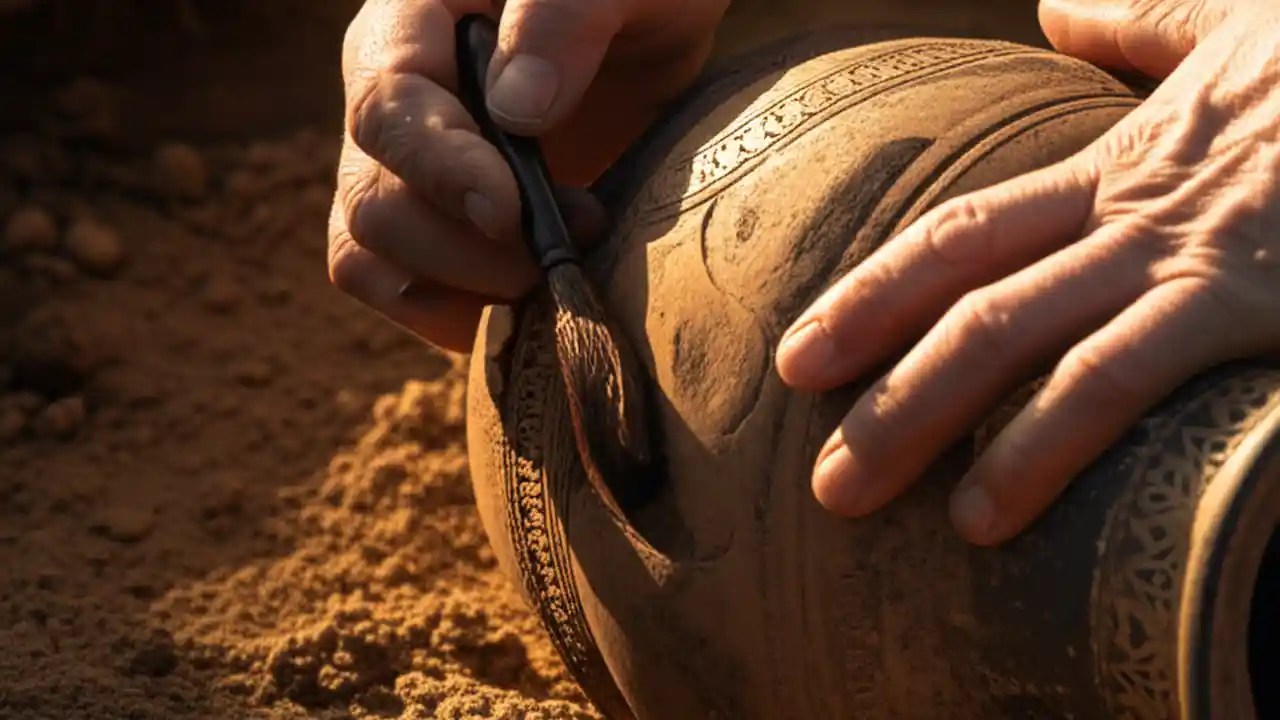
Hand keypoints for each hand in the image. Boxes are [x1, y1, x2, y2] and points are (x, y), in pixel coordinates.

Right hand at [328, 0, 728, 350]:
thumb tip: (517, 110)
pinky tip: (539, 302)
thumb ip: (563, 16)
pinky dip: (466, 317)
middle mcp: (391, 108)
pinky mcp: (439, 231)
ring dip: (464, 292)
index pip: (385, 110)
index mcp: (411, 26)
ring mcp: (408, 176)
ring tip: (556, 274)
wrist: (650, 32)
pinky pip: (410, 295)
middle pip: (371, 205)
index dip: (439, 171)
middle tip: (569, 246)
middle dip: (466, 251)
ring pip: (373, 262)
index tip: (508, 213)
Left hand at [775, 0, 1279, 544]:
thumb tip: (1063, 4)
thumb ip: (1139, 25)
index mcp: (1114, 171)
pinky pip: (1126, 381)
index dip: (868, 297)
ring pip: (1024, 341)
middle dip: (884, 390)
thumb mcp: (1230, 29)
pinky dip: (1052, 447)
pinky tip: (1001, 512)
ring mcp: (1187, 261)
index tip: (799, 359)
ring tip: (870, 503)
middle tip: (821, 477)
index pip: (959, 235)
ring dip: (938, 429)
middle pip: (967, 300)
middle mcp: (1129, 218)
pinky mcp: (1249, 304)